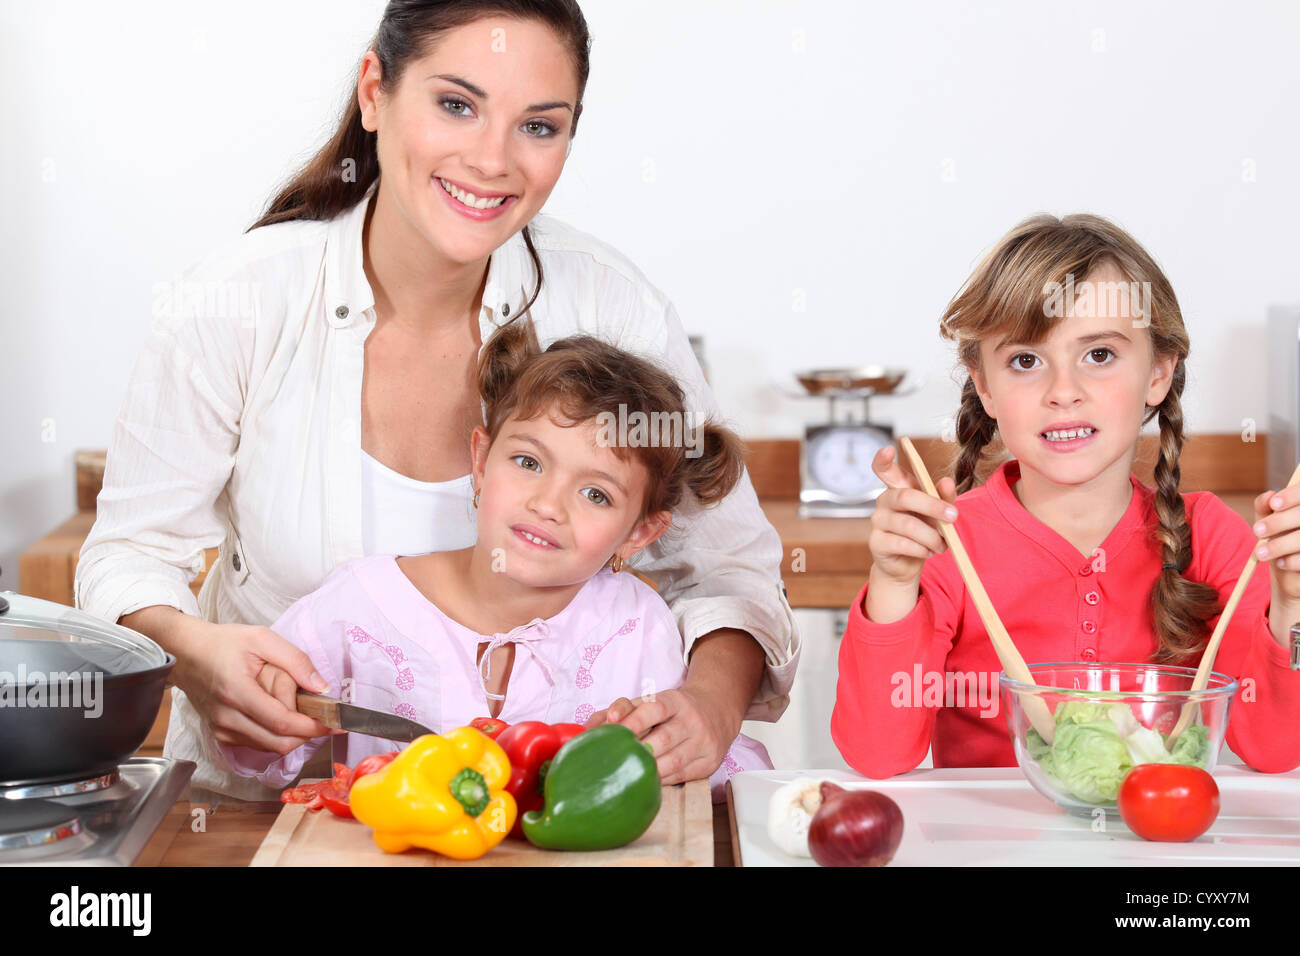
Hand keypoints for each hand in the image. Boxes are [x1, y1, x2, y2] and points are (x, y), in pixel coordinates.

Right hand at [172, 620, 334, 754]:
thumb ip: (295, 661)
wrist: (185, 653)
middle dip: (308, 734)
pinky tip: (280, 712)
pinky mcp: (222, 735)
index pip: (283, 724)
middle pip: (280, 743)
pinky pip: (259, 743)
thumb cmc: (222, 643)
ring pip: (271, 747)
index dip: (313, 727)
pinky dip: (277, 734)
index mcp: (237, 693)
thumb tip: (322, 687)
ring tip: (297, 707)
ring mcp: (223, 730)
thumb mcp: (262, 638)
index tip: (335, 723)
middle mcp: (228, 718)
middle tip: (322, 716)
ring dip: (293, 734)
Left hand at [586, 687, 732, 785]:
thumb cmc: (671, 710)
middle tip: (618, 760)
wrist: (716, 712)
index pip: (654, 708)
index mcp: (675, 700)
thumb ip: (619, 711)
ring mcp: (703, 741)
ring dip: (649, 769)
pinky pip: (682, 775)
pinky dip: (662, 780)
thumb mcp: (649, 702)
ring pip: (674, 760)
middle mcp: (692, 719)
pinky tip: (648, 780)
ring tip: (629, 774)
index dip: (633, 720)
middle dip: (638, 751)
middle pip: (664, 737)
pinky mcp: (709, 762)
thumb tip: (587, 729)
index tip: (614, 728)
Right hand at [867, 444, 958, 584]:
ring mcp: (878, 522)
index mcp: (898, 489)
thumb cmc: (924, 531)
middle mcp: (884, 501)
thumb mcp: (938, 512)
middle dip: (933, 507)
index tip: (889, 448)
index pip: (883, 469)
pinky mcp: (876, 543)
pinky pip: (902, 544)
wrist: (909, 563)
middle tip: (953, 517)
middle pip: (906, 497)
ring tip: (941, 545)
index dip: (883, 459)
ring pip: (908, 525)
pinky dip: (921, 549)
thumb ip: (944, 497)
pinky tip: (928, 552)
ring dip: (931, 536)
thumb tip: (947, 482)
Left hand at [1253, 486, 1299, 604]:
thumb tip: (1269, 496)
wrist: (1289, 572)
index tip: (1274, 504)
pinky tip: (1280, 562)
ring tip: (1260, 553)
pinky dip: (1291, 561)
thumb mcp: (1267, 520)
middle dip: (1279, 522)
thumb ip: (1265, 506)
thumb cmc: (1278, 537)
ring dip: (1279, 546)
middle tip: (1257, 531)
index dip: (1293, 495)